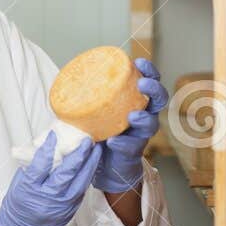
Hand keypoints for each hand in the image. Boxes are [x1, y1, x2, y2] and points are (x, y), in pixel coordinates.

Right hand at [0, 133, 101, 225]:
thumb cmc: (19, 204)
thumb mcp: (20, 183)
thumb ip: (34, 166)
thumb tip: (49, 147)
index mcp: (30, 188)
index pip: (41, 164)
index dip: (49, 147)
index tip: (55, 134)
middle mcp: (48, 197)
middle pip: (66, 172)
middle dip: (79, 154)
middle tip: (86, 140)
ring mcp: (61, 205)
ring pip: (80, 181)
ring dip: (90, 164)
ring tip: (95, 150)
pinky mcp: (71, 209)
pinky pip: (81, 190)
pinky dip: (86, 176)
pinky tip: (91, 165)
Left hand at [94, 58, 166, 193]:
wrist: (102, 163)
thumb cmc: (98, 129)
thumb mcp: (95, 108)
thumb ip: (89, 95)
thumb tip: (66, 78)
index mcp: (135, 100)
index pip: (150, 80)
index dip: (148, 70)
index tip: (138, 62)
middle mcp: (144, 115)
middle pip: (160, 99)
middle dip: (154, 89)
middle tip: (142, 84)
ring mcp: (140, 134)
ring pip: (151, 124)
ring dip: (143, 118)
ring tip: (132, 116)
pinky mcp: (133, 152)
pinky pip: (132, 146)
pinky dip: (122, 143)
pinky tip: (112, 141)